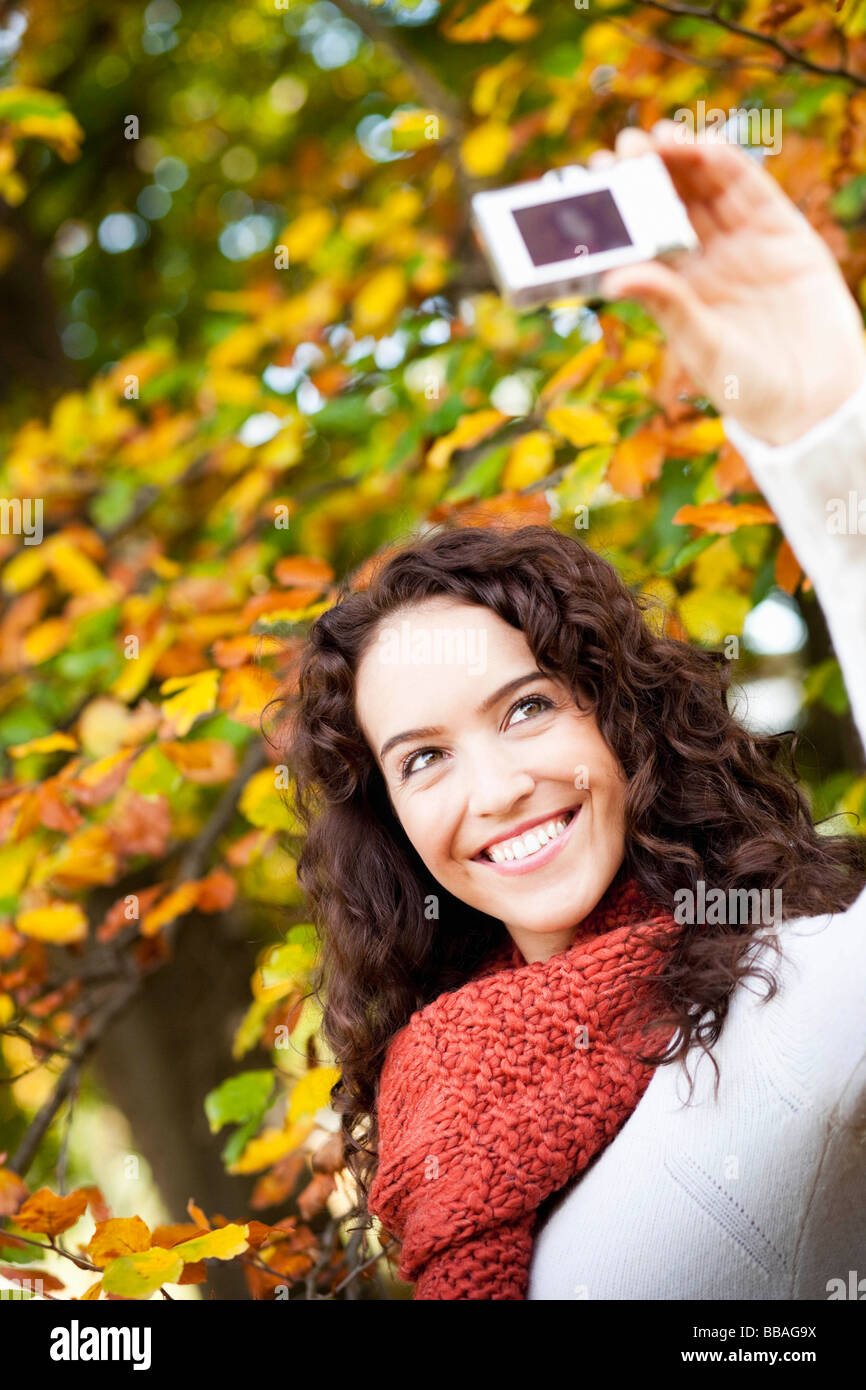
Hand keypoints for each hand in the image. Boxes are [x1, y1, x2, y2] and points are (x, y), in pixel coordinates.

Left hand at [595, 122, 865, 446]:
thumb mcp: (700, 346)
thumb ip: (666, 305)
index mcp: (678, 288)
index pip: (641, 237)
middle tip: (620, 149)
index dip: (618, 209)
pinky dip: (726, 163)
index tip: (593, 186)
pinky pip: (750, 189)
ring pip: (707, 187)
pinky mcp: (783, 231)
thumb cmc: (749, 387)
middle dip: (645, 171)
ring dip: (681, 157)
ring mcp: (744, 242)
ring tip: (655, 139)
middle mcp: (708, 259)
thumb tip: (613, 277)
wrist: (815, 401)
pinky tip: (701, 146)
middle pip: (671, 202)